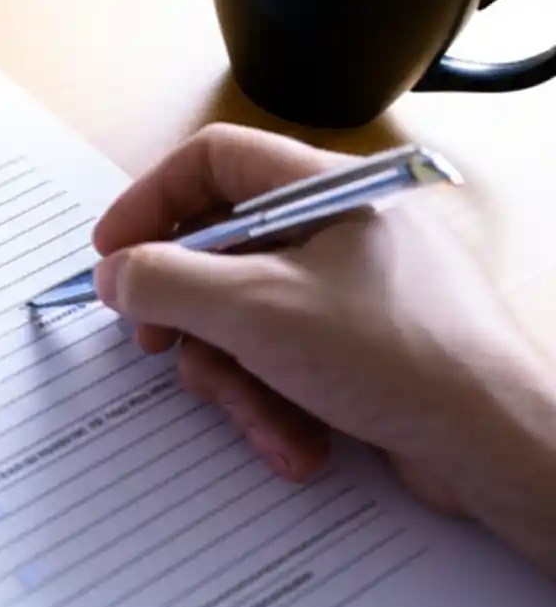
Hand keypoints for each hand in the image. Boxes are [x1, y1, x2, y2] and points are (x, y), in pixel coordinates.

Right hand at [93, 124, 555, 572]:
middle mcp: (333, 232)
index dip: (150, 202)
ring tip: (262, 418)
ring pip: (241, 319)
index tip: (110, 255)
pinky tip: (296, 444)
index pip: (213, 161)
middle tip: (156, 346)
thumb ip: (167, 283)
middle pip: (217, 250)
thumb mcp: (256, 311)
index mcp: (324, 190)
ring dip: (236, 380)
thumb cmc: (395, 356)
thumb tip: (113, 273)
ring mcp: (343, 293)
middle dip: (186, 313)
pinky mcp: (350, 350)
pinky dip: (275, 405)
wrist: (497, 444)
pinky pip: (279, 361)